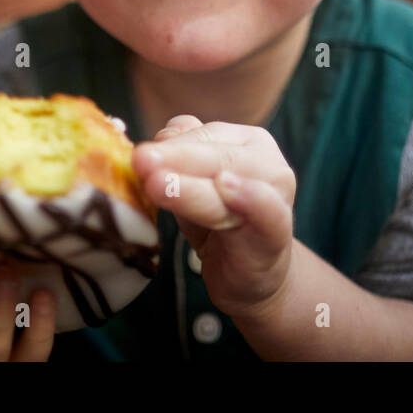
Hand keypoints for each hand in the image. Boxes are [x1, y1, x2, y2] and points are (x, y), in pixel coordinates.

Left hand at [132, 115, 296, 321]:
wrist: (249, 277)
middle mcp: (267, 161)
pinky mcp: (277, 231)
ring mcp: (277, 194)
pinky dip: (249, 198)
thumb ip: (178, 156)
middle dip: (175, 158)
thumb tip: (161, 138)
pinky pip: (267, 211)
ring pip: (231, 180)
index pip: (203, 135)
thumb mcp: (189, 186)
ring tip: (157, 184)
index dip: (170, 143)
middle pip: (216, 155)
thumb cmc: (216, 223)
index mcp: (246, 142)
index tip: (135, 154)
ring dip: (193, 184)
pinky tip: (226, 188)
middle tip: (139, 160)